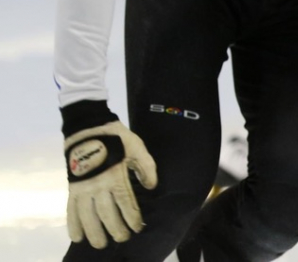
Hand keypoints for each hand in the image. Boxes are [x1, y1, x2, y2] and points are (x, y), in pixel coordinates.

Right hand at [65, 120, 157, 248]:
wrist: (89, 127)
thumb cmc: (117, 139)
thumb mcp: (137, 148)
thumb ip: (146, 167)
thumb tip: (152, 187)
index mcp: (116, 176)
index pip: (125, 203)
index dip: (132, 218)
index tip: (137, 228)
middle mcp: (98, 185)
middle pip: (107, 213)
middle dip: (115, 229)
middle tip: (122, 239)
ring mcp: (83, 187)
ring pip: (88, 216)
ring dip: (93, 232)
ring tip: (99, 244)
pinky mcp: (72, 187)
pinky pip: (71, 209)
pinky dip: (72, 224)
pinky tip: (76, 236)